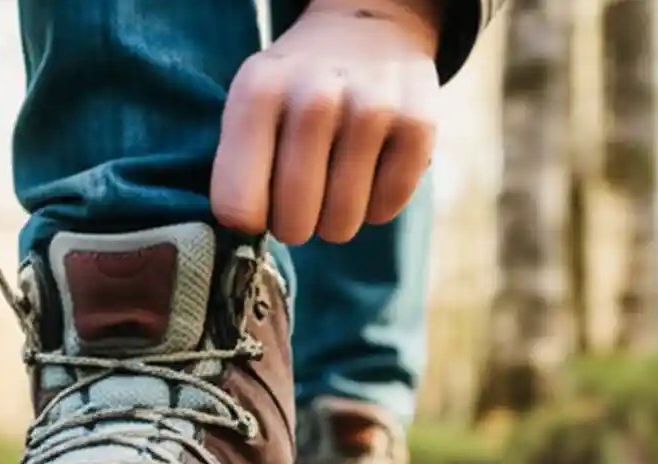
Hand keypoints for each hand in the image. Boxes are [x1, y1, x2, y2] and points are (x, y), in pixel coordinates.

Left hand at [211, 0, 441, 244]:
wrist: (367, 31)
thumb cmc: (296, 89)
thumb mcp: (252, 104)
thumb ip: (238, 167)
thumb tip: (243, 238)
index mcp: (258, 93)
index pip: (238, 206)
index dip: (250, 220)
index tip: (260, 205)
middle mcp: (313, 98)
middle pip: (292, 223)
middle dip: (295, 225)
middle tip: (302, 199)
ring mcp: (371, 109)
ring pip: (340, 223)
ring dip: (335, 220)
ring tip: (334, 184)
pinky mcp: (418, 124)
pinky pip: (385, 209)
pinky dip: (375, 206)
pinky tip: (370, 173)